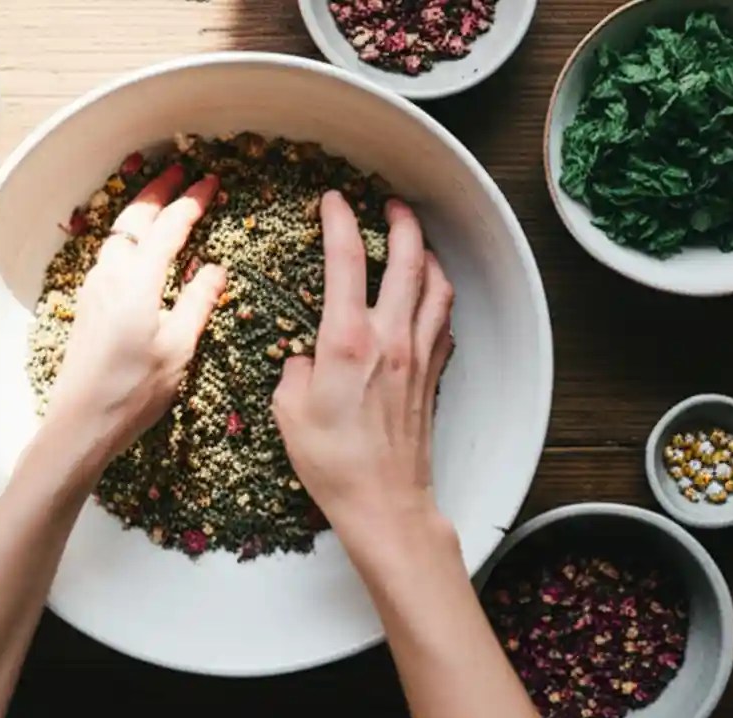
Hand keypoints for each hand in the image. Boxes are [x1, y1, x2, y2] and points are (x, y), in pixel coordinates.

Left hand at [46, 165, 225, 458]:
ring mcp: (94, 289)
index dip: (192, 202)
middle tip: (180, 171)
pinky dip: (128, 237)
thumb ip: (198, 302)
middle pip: (134, 219)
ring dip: (140, 213)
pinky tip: (138, 248)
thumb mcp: (179, 347)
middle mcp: (111, 275)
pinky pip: (109, 255)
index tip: (211, 181)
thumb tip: (214, 267)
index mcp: (138, 280)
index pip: (169, 227)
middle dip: (158, 191)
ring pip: (117, 235)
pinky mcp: (87, 305)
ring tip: (160, 201)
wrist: (79, 422)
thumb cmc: (134, 390)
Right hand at [272, 191, 453, 539]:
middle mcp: (390, 339)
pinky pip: (444, 320)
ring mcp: (418, 355)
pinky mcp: (433, 375)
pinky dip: (439, 296)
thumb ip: (294, 369)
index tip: (333, 201)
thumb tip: (304, 356)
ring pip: (437, 285)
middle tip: (390, 205)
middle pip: (408, 259)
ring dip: (428, 254)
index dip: (339, 220)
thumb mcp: (288, 410)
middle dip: (401, 221)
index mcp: (347, 341)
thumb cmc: (332, 463)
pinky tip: (429, 295)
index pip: (346, 260)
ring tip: (416, 243)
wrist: (384, 501)